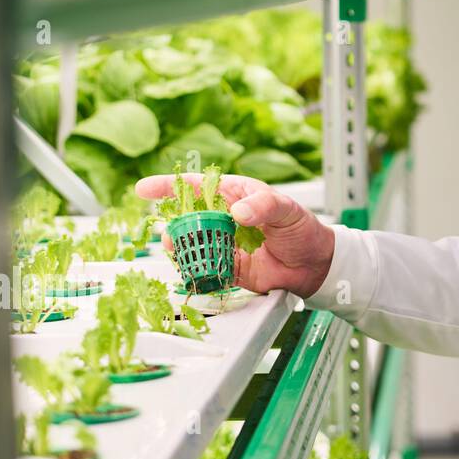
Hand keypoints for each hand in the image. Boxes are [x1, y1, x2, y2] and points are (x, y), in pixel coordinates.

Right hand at [135, 173, 334, 298]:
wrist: (314, 265)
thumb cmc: (302, 229)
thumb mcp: (287, 210)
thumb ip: (264, 206)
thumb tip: (238, 211)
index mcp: (235, 195)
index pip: (196, 186)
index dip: (168, 186)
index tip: (144, 189)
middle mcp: (223, 218)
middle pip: (186, 218)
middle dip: (173, 225)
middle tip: (172, 234)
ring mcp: (222, 244)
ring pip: (189, 245)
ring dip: (181, 249)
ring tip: (181, 252)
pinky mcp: (225, 268)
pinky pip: (201, 269)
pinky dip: (194, 271)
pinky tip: (194, 271)